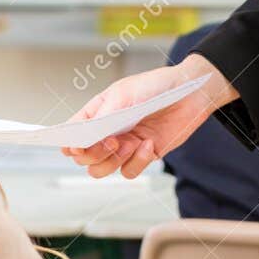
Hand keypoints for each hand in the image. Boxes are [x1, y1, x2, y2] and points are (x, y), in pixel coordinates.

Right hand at [62, 55, 235, 179]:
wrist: (190, 93)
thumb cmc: (155, 86)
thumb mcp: (126, 93)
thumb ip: (104, 114)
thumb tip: (86, 135)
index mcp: (96, 113)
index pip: (72, 132)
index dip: (68, 143)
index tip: (75, 145)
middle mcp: (105, 132)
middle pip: (83, 157)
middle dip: (93, 154)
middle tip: (111, 141)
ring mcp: (122, 146)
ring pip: (101, 170)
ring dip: (113, 160)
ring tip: (130, 143)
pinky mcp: (141, 156)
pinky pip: (129, 171)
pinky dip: (138, 161)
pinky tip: (149, 144)